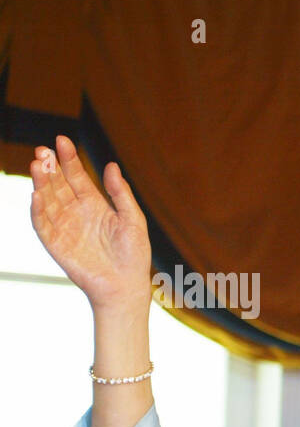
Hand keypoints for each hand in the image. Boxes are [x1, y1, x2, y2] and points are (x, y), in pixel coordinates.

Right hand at [29, 135, 152, 312]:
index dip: (68, 159)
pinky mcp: (56, 244)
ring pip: (47, 200)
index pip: (77, 176)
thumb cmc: (134, 255)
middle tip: (42, 150)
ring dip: (40, 183)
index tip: (61, 140)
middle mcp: (76, 213)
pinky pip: (42, 225)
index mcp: (94, 204)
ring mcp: (64, 227)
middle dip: (49, 167)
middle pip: (58, 184)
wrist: (126, 286)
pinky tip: (37, 195)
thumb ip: (121, 194)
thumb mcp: (133, 220)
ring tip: (37, 165)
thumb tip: (112, 165)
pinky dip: (38, 210)